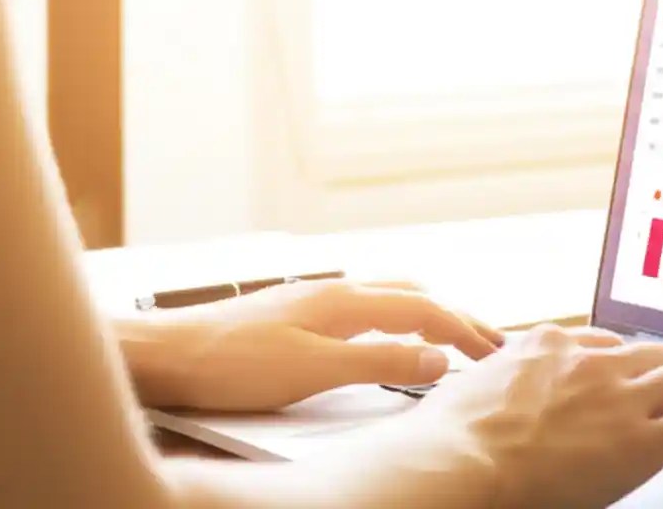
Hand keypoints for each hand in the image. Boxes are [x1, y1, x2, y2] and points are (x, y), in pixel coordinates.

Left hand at [117, 279, 503, 410]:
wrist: (166, 354)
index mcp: (348, 301)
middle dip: (456, 317)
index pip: (426, 311)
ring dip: (429, 314)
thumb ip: (380, 362)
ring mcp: (316, 298)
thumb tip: (438, 358)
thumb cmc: (231, 364)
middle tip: (488, 342)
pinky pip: (368, 306)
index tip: (496, 352)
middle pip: (415, 296)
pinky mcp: (298, 312)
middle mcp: (337, 291)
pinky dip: (399, 317)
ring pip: (391, 296)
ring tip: (450, 334)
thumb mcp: (315, 371)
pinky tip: (388, 333)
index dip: (466, 331)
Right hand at [349, 324, 662, 508]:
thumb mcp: (468, 393)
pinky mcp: (642, 439)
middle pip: (655, 354)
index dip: (630, 360)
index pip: (605, 342)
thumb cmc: (448, 441)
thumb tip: (485, 398)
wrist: (458, 464)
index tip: (637, 370)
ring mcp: (619, 397)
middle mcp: (591, 361)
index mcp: (548, 344)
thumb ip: (494, 386)